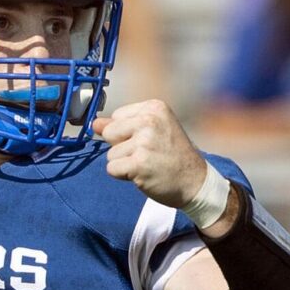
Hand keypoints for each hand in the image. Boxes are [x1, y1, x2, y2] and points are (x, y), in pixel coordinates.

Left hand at [93, 99, 208, 207]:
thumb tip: (94, 123)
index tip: (148, 141)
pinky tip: (143, 174)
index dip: (126, 133)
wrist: (195, 182)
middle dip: (121, 147)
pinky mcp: (139, 163)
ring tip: (148, 164)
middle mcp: (149, 121)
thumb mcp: (152, 131)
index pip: (116, 116)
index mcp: (154, 107)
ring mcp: (144, 142)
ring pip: (110, 154)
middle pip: (109, 133)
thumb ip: (122, 125)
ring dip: (125, 163)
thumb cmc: (172, 156)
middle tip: (146, 154)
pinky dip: (123, 175)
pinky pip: (112, 168)